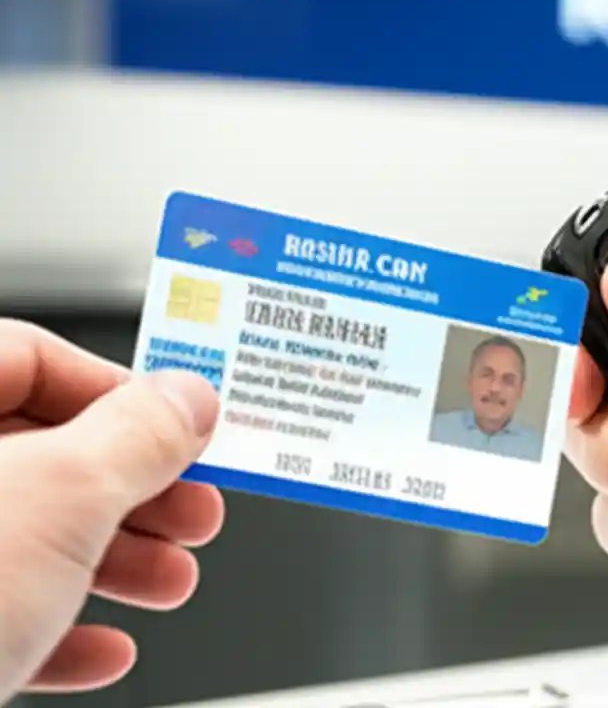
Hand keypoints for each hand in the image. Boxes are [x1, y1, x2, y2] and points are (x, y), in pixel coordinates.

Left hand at [0, 320, 222, 698]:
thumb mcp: (64, 498)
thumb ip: (138, 436)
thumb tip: (186, 400)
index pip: (27, 357)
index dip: (123, 391)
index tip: (185, 429)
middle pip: (30, 450)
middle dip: (131, 490)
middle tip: (192, 512)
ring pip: (11, 533)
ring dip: (108, 560)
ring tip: (169, 584)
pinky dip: (48, 623)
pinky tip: (100, 647)